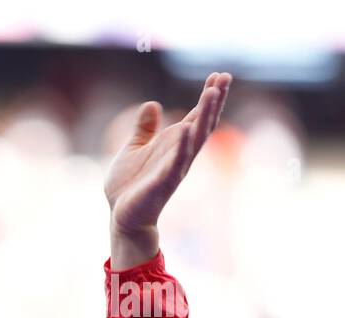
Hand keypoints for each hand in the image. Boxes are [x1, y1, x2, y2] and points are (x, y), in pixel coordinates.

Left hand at [104, 72, 231, 237]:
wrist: (121, 215)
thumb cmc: (129, 185)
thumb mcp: (134, 148)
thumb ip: (145, 129)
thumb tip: (152, 104)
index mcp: (174, 144)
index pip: (196, 116)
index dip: (208, 97)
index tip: (218, 75)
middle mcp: (180, 154)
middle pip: (203, 123)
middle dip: (213, 101)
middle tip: (224, 77)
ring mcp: (174, 168)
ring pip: (195, 139)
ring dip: (204, 116)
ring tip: (212, 92)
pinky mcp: (163, 182)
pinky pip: (175, 162)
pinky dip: (181, 146)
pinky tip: (185, 127)